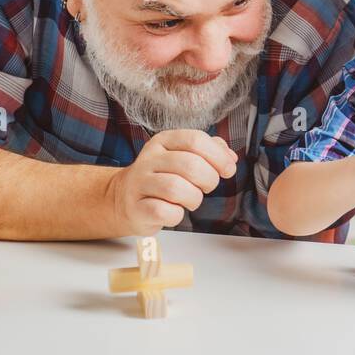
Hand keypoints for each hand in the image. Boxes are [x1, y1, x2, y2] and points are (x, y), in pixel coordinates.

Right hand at [107, 129, 237, 234]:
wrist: (124, 199)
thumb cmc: (162, 178)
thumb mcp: (183, 157)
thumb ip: (209, 152)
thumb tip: (231, 158)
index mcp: (164, 141)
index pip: (196, 139)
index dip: (218, 156)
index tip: (227, 170)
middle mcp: (149, 158)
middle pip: (190, 164)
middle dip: (209, 179)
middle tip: (207, 187)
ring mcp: (139, 182)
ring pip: (176, 188)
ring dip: (193, 198)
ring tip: (190, 200)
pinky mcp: (135, 207)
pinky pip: (163, 211)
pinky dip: (176, 215)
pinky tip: (174, 211)